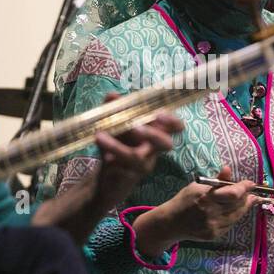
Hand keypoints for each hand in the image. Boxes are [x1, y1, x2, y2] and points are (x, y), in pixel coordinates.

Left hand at [91, 94, 183, 210]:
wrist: (107, 178)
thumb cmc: (117, 146)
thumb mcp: (114, 124)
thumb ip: (114, 108)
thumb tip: (113, 96)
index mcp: (155, 133)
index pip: (175, 127)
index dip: (173, 121)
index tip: (159, 113)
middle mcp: (154, 150)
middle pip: (166, 144)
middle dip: (153, 134)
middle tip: (135, 127)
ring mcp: (144, 165)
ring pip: (136, 156)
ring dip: (116, 146)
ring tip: (99, 136)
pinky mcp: (130, 178)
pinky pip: (121, 167)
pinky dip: (108, 155)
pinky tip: (99, 151)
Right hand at [134, 165, 258, 256]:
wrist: (171, 223)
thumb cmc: (185, 200)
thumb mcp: (197, 186)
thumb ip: (216, 180)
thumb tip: (228, 169)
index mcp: (206, 198)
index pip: (233, 193)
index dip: (245, 188)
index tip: (251, 184)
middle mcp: (211, 213)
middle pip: (238, 204)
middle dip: (247, 197)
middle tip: (251, 193)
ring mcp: (214, 226)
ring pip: (238, 215)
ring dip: (244, 207)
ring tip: (247, 200)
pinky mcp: (215, 235)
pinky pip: (231, 223)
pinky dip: (235, 215)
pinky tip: (233, 210)